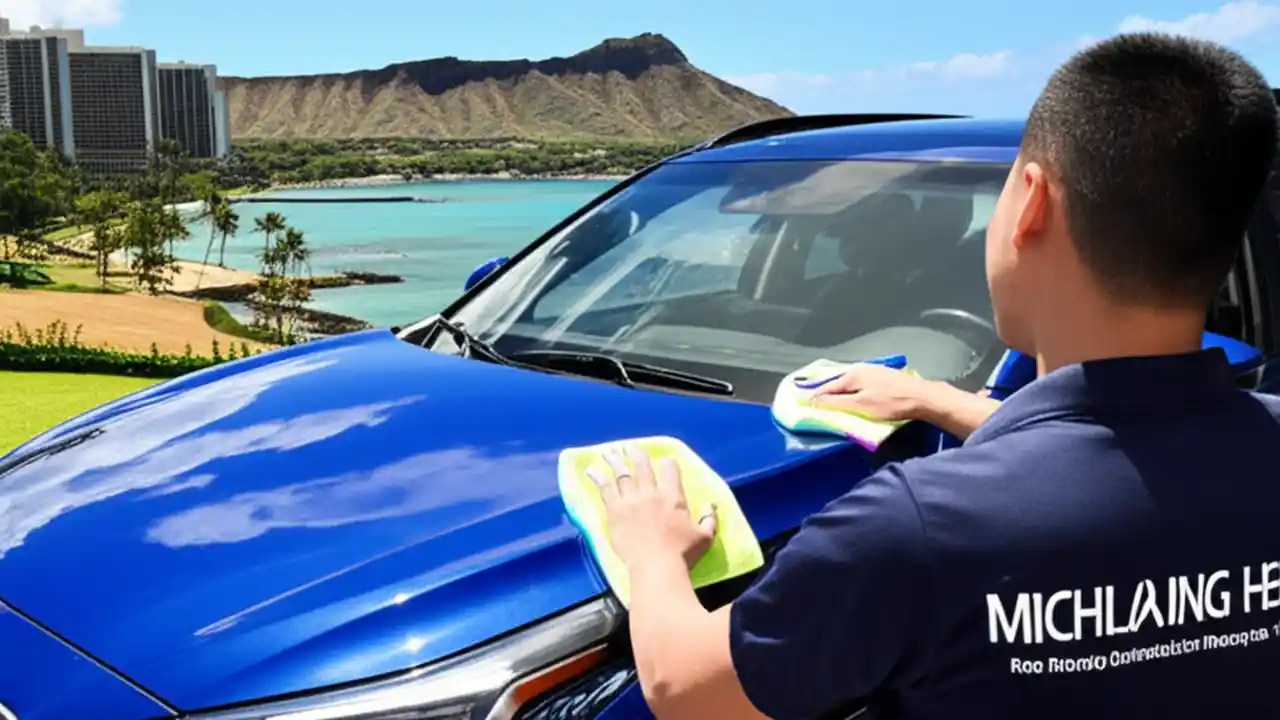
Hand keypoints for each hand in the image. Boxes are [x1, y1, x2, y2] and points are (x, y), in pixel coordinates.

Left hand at [588, 445, 716, 571]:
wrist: (656, 567)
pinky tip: (592, 471)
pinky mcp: (615, 511)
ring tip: (609, 453)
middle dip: (638, 456)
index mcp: (673, 497)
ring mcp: (631, 500)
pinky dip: (598, 478)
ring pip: (622, 474)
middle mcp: (651, 493)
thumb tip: (711, 506)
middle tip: (631, 448)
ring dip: (616, 461)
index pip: (670, 471)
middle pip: (643, 468)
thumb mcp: (704, 537)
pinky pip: (605, 490)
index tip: (665, 461)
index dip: (668, 464)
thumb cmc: (683, 554)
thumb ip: (708, 519)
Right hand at [805, 363, 939, 421]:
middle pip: (837, 382)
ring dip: (840, 391)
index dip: (814, 397)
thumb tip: (812, 400)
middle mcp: (860, 368)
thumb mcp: (860, 406)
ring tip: (832, 400)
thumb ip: (835, 403)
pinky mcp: (883, 375)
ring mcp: (873, 370)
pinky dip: (852, 389)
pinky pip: (860, 382)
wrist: (922, 397)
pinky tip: (855, 395)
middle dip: (826, 392)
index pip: (826, 388)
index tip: (802, 404)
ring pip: (849, 382)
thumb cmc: (890, 404)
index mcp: (852, 375)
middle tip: (815, 402)